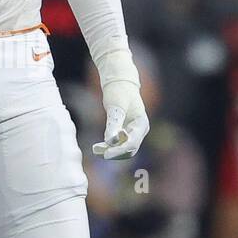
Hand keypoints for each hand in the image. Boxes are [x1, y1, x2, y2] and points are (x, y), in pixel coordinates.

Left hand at [92, 45, 149, 160]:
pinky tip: (97, 147)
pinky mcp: (125, 131)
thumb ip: (114, 125)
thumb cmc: (119, 91)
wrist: (119, 82)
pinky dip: (109, 146)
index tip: (106, 155)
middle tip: (100, 152)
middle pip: (129, 149)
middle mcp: (140, 130)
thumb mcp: (115, 107)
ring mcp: (133, 131)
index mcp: (141, 124)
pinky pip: (118, 143)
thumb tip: (110, 142)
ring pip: (123, 148)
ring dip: (111, 150)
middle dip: (115, 152)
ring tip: (95, 149)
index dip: (119, 151)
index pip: (132, 143)